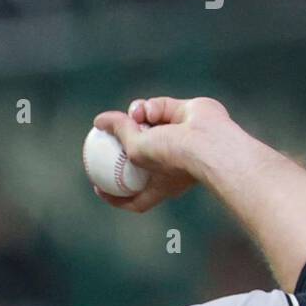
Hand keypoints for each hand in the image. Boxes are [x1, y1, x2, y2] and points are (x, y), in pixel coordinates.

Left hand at [91, 96, 233, 213]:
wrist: (207, 140)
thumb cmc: (172, 156)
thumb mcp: (135, 150)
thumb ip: (118, 133)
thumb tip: (99, 121)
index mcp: (160, 185)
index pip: (135, 198)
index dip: (115, 195)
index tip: (97, 187)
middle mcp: (170, 162)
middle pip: (138, 150)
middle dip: (124, 140)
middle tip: (109, 132)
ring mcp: (178, 138)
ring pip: (147, 122)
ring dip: (136, 116)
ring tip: (137, 115)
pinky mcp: (186, 114)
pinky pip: (161, 107)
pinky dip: (154, 107)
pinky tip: (151, 110)